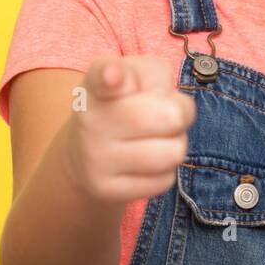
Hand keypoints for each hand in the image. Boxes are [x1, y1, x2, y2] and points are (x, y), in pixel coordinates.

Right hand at [65, 55, 196, 204]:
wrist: (84, 154)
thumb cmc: (122, 104)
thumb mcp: (134, 74)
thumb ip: (154, 74)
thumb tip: (166, 107)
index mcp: (97, 82)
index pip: (103, 75)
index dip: (112, 76)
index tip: (113, 77)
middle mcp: (90, 119)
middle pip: (171, 116)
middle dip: (181, 115)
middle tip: (165, 115)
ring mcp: (95, 157)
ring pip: (174, 152)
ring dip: (175, 144)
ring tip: (155, 138)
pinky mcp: (106, 189)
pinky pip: (164, 180)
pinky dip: (164, 171)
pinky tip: (144, 163)